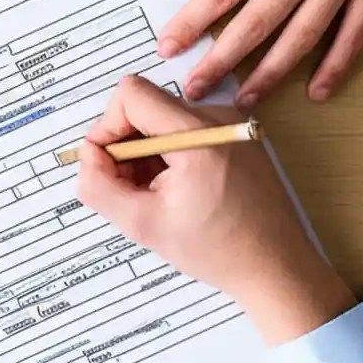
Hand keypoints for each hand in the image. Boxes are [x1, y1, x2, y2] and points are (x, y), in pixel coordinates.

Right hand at [76, 76, 355, 343]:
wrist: (277, 267)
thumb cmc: (218, 250)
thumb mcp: (144, 225)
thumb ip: (99, 187)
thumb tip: (86, 156)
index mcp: (199, 135)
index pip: (131, 94)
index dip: (106, 127)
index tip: (105, 165)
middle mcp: (218, 117)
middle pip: (145, 106)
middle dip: (123, 147)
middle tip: (128, 191)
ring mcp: (229, 123)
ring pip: (161, 120)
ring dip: (144, 155)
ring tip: (154, 197)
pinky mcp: (234, 134)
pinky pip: (182, 131)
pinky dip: (166, 157)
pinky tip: (174, 192)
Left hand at [160, 0, 362, 107]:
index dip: (192, 23)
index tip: (170, 47)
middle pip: (255, 24)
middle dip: (221, 62)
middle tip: (196, 89)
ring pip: (301, 38)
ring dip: (270, 75)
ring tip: (246, 101)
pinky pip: (355, 33)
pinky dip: (337, 65)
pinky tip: (318, 90)